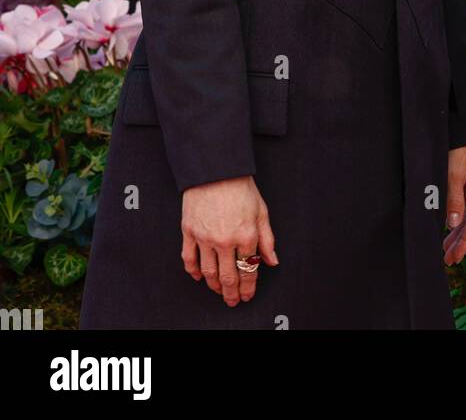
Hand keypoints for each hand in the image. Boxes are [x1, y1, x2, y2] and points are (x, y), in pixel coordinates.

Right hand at [181, 175, 277, 306]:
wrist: (216, 168)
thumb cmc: (240, 186)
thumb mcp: (262, 211)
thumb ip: (267, 239)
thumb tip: (272, 261)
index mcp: (246, 236)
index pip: (248, 270)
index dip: (249, 287)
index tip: (248, 295)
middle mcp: (225, 241)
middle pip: (228, 277)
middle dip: (232, 293)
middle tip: (233, 301)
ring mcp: (205, 237)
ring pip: (209, 272)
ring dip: (214, 287)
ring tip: (219, 292)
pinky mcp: (189, 231)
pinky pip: (189, 259)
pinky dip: (193, 272)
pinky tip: (199, 277)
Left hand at [442, 142, 465, 266]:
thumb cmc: (464, 143)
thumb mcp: (455, 170)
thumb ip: (453, 198)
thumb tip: (453, 225)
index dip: (462, 243)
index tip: (452, 259)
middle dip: (459, 242)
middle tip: (447, 261)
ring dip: (458, 231)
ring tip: (446, 247)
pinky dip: (458, 217)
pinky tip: (452, 224)